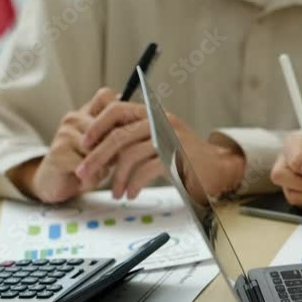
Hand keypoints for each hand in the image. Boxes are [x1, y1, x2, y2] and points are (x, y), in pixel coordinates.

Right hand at [9, 88, 117, 202]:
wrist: (57, 185)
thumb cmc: (86, 165)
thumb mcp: (107, 148)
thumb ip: (120, 134)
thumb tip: (141, 126)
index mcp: (86, 112)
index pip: (106, 95)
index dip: (120, 113)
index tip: (126, 131)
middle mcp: (74, 118)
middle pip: (109, 129)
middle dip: (115, 151)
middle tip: (108, 164)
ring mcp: (64, 132)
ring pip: (100, 149)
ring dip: (103, 167)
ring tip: (94, 172)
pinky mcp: (58, 151)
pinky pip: (88, 165)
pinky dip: (92, 178)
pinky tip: (84, 179)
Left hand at [77, 102, 244, 198]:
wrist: (218, 168)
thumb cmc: (185, 158)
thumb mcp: (157, 140)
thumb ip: (134, 138)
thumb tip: (99, 146)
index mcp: (152, 114)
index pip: (116, 109)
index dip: (96, 126)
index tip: (84, 144)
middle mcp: (161, 121)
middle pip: (119, 136)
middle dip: (97, 157)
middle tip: (84, 173)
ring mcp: (171, 138)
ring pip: (131, 154)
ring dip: (117, 177)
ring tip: (115, 192)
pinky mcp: (178, 157)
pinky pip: (146, 170)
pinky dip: (134, 184)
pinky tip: (130, 193)